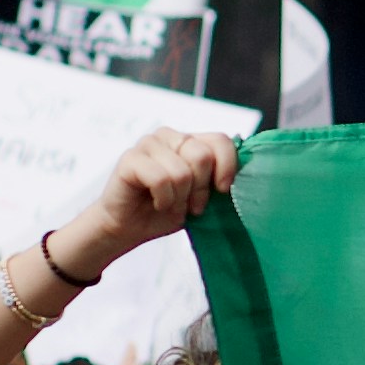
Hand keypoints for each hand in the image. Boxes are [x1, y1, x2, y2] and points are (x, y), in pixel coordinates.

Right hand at [51, 127, 237, 280]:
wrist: (128, 228)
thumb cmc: (165, 211)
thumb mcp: (200, 196)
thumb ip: (216, 181)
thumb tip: (236, 178)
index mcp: (190, 141)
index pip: (221, 140)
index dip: (227, 167)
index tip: (222, 190)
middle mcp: (170, 136)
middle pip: (203, 156)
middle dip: (200, 190)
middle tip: (190, 205)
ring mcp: (148, 144)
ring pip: (182, 172)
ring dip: (179, 199)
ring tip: (169, 204)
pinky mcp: (130, 158)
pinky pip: (161, 179)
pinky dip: (163, 199)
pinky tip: (156, 202)